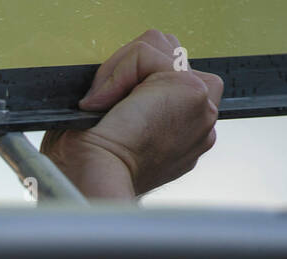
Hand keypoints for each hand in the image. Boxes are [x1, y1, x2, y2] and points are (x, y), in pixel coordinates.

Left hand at [41, 29, 222, 197]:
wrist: (89, 182)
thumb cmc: (85, 168)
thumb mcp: (113, 134)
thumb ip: (130, 106)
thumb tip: (111, 86)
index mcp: (184, 137)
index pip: (168, 80)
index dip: (133, 82)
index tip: (109, 115)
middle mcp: (200, 123)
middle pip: (169, 56)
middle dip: (131, 70)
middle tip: (104, 109)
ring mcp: (201, 106)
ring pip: (159, 48)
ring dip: (123, 70)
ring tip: (106, 106)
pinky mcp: (191, 90)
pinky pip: (145, 51)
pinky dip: (117, 71)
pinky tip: (105, 103)